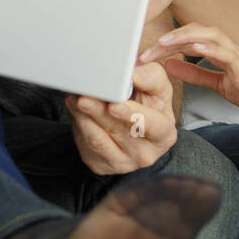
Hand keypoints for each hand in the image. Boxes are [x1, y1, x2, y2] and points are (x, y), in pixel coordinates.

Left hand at [65, 61, 177, 175]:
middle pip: (119, 131)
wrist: (130, 130)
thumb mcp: (157, 90)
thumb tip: (135, 74)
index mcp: (165, 134)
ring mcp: (122, 162)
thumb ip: (152, 77)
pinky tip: (74, 107)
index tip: (115, 105)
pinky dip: (78, 122)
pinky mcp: (101, 164)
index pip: (154, 126)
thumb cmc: (147, 107)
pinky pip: (87, 143)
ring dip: (84, 116)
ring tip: (76, 98)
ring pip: (99, 139)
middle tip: (85, 98)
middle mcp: (145, 153)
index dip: (134, 115)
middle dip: (100, 112)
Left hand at [139, 24, 238, 120]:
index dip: (165, 43)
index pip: (189, 37)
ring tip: (163, 42)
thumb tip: (170, 65)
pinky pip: (228, 55)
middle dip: (168, 38)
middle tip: (142, 51)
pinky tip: (196, 48)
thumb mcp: (221, 83)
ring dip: (184, 37)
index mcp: (221, 51)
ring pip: (210, 36)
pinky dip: (211, 49)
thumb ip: (196, 73)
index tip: (142, 55)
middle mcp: (229, 48)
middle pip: (195, 31)